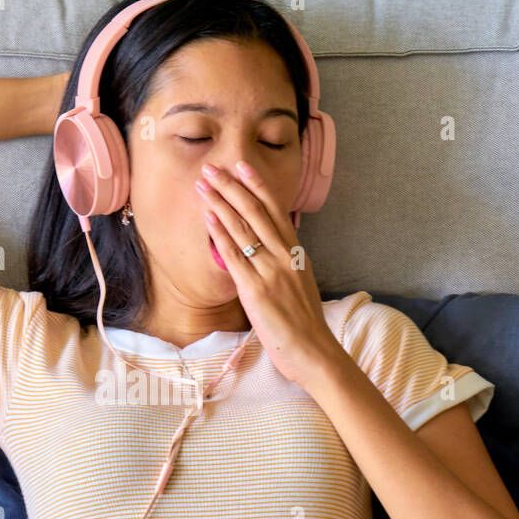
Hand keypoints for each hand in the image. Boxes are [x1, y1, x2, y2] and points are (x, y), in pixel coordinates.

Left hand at [197, 160, 347, 391]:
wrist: (314, 351)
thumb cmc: (305, 324)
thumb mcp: (300, 283)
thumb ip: (285, 263)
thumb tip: (269, 249)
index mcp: (296, 253)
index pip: (276, 210)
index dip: (258, 186)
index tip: (242, 166)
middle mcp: (284, 256)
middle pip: (256, 212)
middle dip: (232, 186)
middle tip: (213, 167)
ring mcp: (270, 271)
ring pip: (243, 228)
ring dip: (221, 202)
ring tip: (203, 184)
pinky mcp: (255, 290)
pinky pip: (234, 255)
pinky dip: (220, 233)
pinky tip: (209, 217)